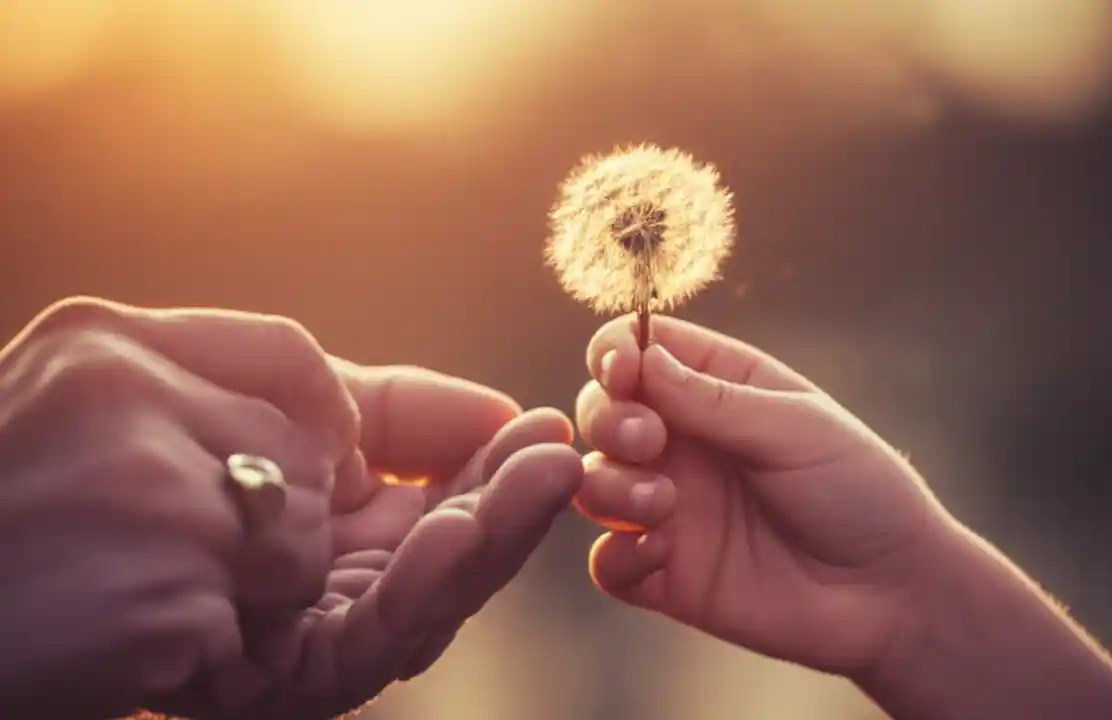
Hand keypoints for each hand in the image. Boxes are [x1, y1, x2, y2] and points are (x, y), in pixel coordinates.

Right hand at [0, 297, 357, 716]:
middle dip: (285, 525)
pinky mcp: (156, 598)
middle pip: (310, 462)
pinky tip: (121, 648)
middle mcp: (126, 400)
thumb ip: (178, 395)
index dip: (326, 414)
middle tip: (189, 559)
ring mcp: (145, 498)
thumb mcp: (58, 412)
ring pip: (300, 552)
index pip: (289, 352)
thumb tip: (339, 431)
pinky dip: (206, 663)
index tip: (332, 458)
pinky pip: (249, 636)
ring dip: (251, 599)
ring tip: (145, 602)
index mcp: (102, 341)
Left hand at [151, 392, 581, 718]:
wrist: (15, 511)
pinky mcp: (283, 681)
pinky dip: (419, 589)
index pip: (435, 475)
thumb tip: (487, 409)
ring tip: (543, 480)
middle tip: (562, 453)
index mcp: (335, 504)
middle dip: (510, 497)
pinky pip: (363, 639)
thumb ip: (368, 393)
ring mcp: (312, 628)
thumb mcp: (260, 385)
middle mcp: (333, 569)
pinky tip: (457, 533)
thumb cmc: (126, 432)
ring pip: (425, 590)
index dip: (490, 450)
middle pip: (448, 539)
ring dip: (492, 535)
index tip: (543, 421)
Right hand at [572, 315, 949, 676]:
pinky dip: (617, 556)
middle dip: (608, 419)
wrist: (891, 592)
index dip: (616, 354)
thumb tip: (639, 357)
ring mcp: (671, 511)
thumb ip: (712, 398)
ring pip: (592, 485)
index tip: (623, 373)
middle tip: (648, 440)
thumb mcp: (793, 427)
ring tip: (662, 502)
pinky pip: (609, 564)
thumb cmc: (859, 490)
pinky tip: (660, 554)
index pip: (639, 352)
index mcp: (717, 390)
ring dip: (609, 486)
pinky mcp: (668, 576)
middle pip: (601, 412)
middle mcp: (684, 445)